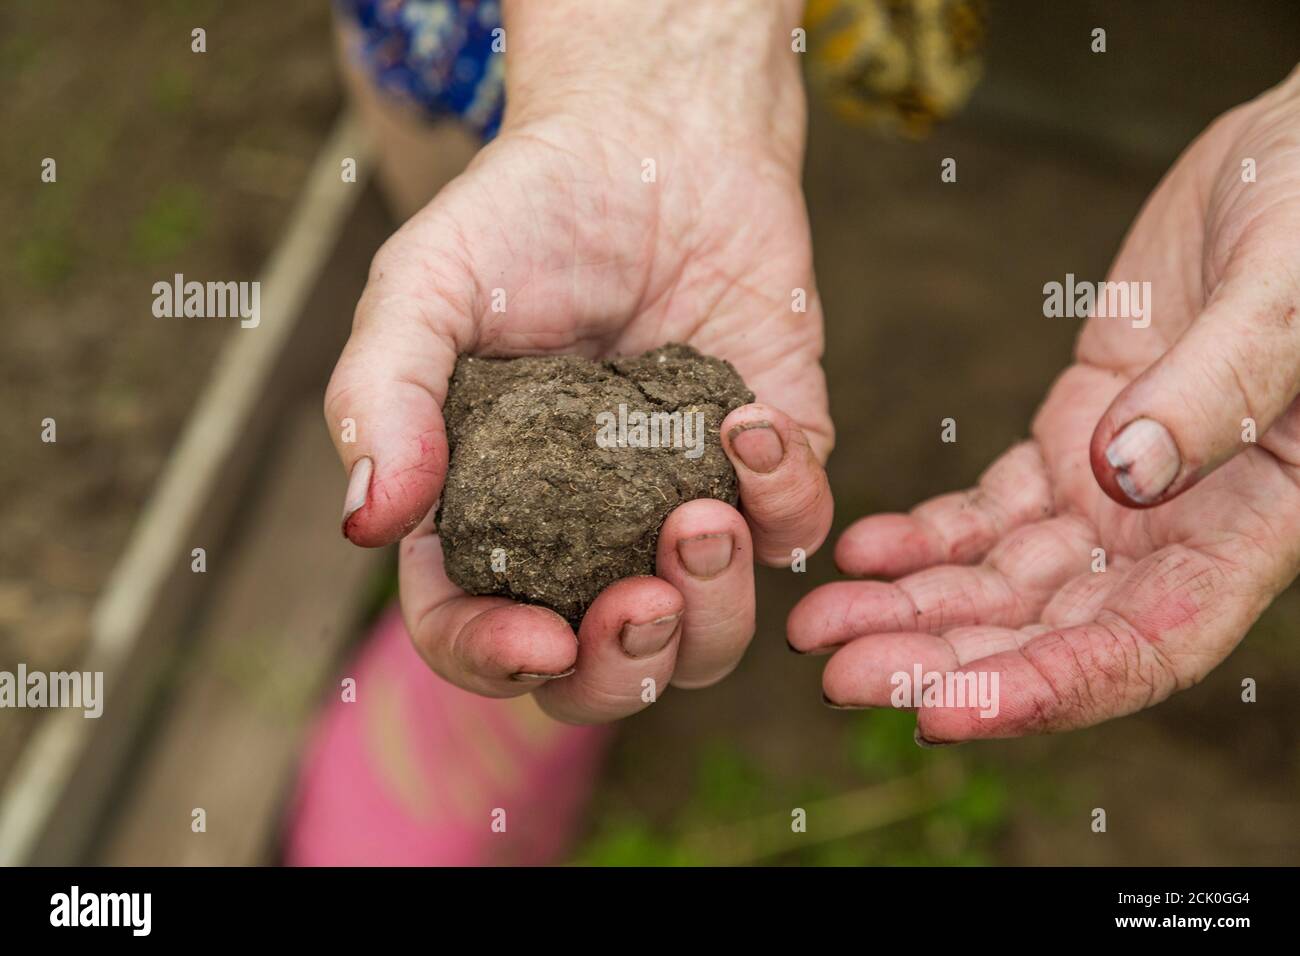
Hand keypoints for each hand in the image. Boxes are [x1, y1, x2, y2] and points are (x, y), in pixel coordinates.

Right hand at [327, 0, 832, 723]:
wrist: (654, 139)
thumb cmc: (526, 215)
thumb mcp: (424, 288)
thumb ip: (384, 396)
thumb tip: (366, 522)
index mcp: (484, 513)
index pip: (473, 629)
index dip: (496, 659)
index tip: (539, 638)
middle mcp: (584, 534)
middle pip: (604, 669)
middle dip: (625, 668)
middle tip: (642, 605)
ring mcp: (680, 507)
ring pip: (711, 634)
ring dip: (715, 608)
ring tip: (704, 522)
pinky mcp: (768, 466)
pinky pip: (795, 530)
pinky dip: (786, 499)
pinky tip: (750, 425)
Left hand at [790, 68, 1299, 741]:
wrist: (1298, 159)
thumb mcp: (1289, 292)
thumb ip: (1219, 386)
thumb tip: (1130, 479)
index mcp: (1256, 522)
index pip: (1143, 647)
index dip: (1043, 690)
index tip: (938, 712)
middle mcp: (1181, 528)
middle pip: (1049, 629)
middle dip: (942, 658)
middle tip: (840, 672)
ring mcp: (1120, 487)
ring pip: (1004, 579)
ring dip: (912, 607)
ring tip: (820, 622)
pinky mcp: (1074, 434)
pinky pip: (990, 509)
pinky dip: (924, 534)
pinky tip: (861, 546)